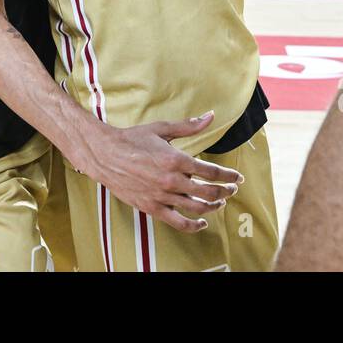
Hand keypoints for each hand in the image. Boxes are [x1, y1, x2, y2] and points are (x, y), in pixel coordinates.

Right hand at [77, 111, 241, 233]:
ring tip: (220, 203)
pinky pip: (178, 222)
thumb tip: (210, 116)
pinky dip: (193, 225)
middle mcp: (171, 180)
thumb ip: (189, 126)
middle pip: (208, 192)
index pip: (211, 172)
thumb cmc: (133, 139)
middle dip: (225, 191)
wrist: (105, 155)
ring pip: (196, 208)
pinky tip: (202, 222)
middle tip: (231, 189)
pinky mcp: (152, 208)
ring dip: (213, 207)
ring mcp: (162, 196)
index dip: (228, 176)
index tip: (237, 177)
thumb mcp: (161, 129)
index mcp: (176, 159)